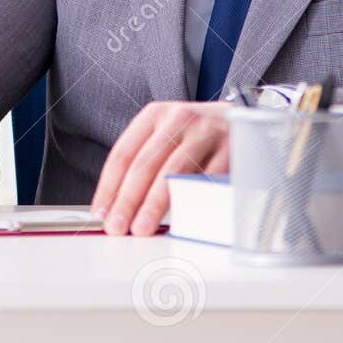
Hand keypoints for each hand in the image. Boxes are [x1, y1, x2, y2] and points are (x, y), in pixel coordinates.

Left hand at [90, 101, 230, 235]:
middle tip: (117, 226)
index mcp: (154, 115)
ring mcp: (206, 133)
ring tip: (142, 227)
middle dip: (127, 200)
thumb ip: (142, 162)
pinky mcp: (231, 149)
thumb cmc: (196, 134)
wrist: (240, 120)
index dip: (109, 187)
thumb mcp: (166, 134)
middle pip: (145, 164)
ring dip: (154, 205)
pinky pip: (207, 180)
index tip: (101, 213)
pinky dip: (192, 203)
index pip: (123, 154)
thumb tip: (116, 206)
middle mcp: (179, 119)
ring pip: (173, 173)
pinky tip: (180, 220)